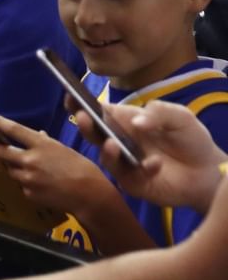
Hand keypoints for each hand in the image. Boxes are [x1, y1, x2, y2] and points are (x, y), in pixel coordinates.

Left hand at [0, 111, 113, 213]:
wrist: (89, 195)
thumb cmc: (82, 168)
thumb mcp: (64, 150)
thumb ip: (46, 143)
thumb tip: (38, 136)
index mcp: (41, 145)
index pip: (14, 130)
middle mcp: (30, 160)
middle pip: (2, 152)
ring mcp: (27, 178)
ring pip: (10, 170)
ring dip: (15, 168)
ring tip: (32, 171)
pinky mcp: (27, 193)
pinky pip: (21, 185)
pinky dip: (27, 184)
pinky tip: (42, 186)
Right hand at [75, 100, 226, 212]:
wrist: (208, 172)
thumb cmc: (190, 140)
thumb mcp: (181, 117)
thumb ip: (160, 113)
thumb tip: (136, 122)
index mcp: (126, 121)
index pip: (100, 111)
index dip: (83, 104)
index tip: (71, 96)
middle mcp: (119, 141)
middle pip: (94, 133)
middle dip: (85, 125)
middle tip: (83, 118)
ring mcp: (123, 163)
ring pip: (105, 157)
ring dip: (107, 151)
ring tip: (112, 144)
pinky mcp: (132, 183)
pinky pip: (129, 176)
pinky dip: (142, 168)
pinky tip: (156, 164)